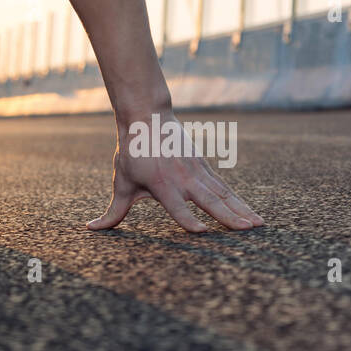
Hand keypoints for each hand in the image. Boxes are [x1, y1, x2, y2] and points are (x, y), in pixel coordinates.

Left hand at [88, 113, 264, 232]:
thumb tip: (92, 229)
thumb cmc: (132, 154)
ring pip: (223, 194)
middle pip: (209, 200)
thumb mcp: (121, 183)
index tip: (201, 233)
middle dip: (229, 216)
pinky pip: (224, 188)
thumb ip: (113, 211)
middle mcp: (184, 178)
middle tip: (247, 231)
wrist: (147, 117)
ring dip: (241, 210)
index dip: (187, 220)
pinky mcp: (204, 167)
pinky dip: (238, 200)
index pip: (176, 207)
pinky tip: (251, 213)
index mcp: (162, 184)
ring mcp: (197, 172)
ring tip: (258, 225)